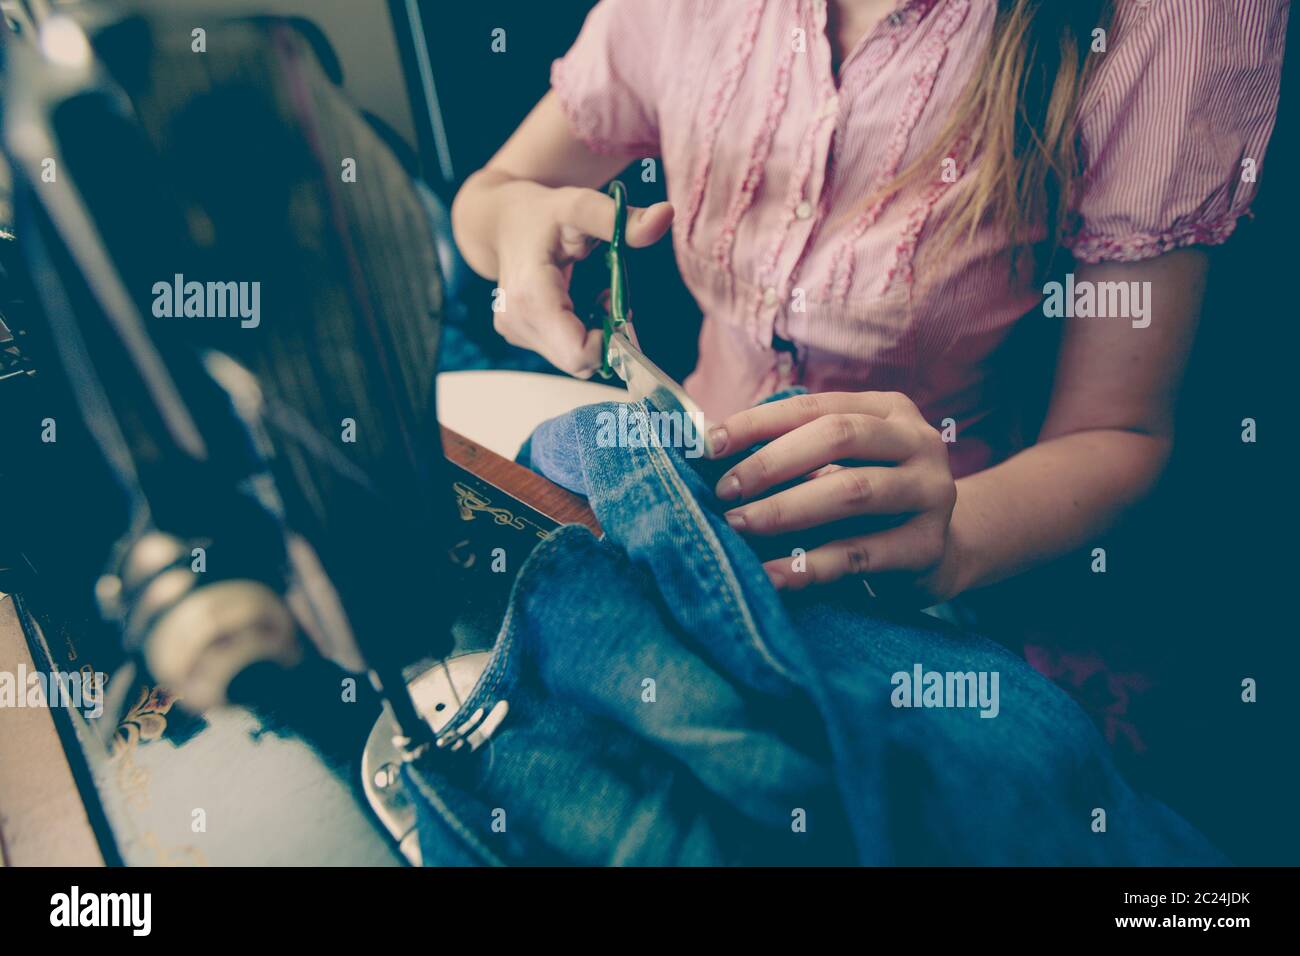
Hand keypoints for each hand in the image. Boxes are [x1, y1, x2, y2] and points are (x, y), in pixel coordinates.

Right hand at [491, 182, 672, 375]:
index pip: (578, 353)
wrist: (502, 221)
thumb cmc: (541, 213)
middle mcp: (516, 321)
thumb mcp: (581, 206)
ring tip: (590, 294)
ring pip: (572, 359)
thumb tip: (666, 214)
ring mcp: (514, 331)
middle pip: (578, 361)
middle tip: (608, 296)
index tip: (618, 307)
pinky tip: (575, 301)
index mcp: (530, 295)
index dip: (609, 342)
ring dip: (592, 332)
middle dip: (604, 335)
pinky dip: (578, 331)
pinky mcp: (518, 335)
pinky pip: (561, 350)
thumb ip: (622, 218)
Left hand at [710, 392, 957, 598]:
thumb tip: (708, 447)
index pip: (814, 405)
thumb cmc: (869, 501)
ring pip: (851, 491)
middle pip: (838, 436)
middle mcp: (919, 442)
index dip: (757, 423)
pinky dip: (811, 565)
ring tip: (740, 526)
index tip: (707, 445)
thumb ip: (792, 450)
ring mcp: (931, 492)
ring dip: (786, 509)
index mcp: (889, 410)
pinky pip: (861, 554)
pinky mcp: (928, 546)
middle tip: (725, 492)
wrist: (937, 553)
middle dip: (771, 463)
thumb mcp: (840, 464)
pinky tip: (775, 574)